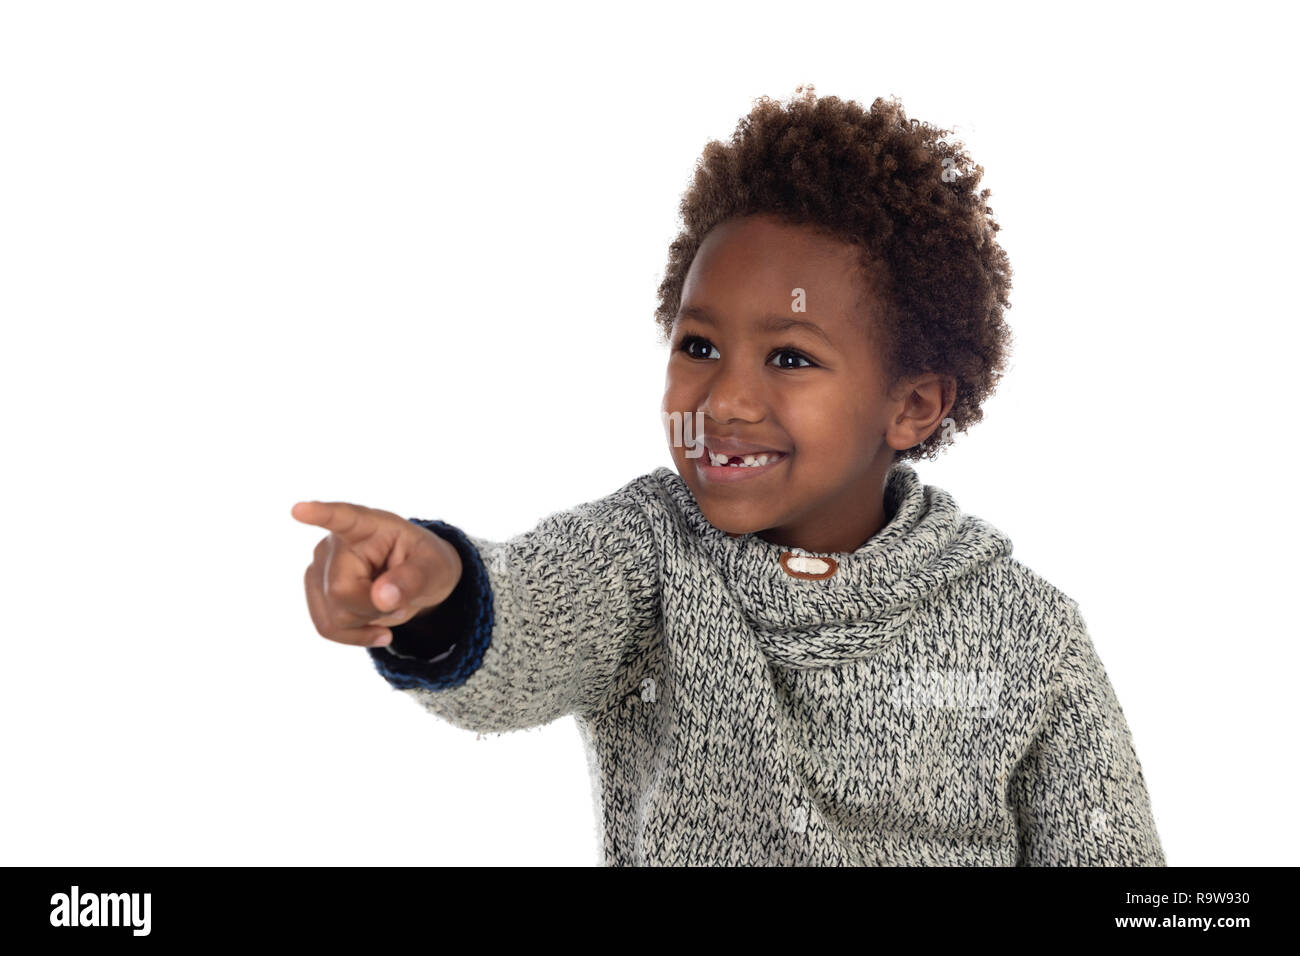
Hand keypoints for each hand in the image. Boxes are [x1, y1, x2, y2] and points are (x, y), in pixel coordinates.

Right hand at [292, 500, 462, 647]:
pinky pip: (327, 628)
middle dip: (375, 608)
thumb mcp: (436, 568)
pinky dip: (356, 636)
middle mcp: (335, 543)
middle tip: (400, 599)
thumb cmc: (426, 564)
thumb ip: (413, 579)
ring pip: (334, 617)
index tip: (299, 509)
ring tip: (388, 604)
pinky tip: (378, 630)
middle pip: (341, 591)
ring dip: (368, 622)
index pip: (342, 518)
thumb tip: (381, 598)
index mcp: (369, 525)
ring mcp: (319, 567)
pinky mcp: (315, 591)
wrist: (418, 578)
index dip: (321, 514)